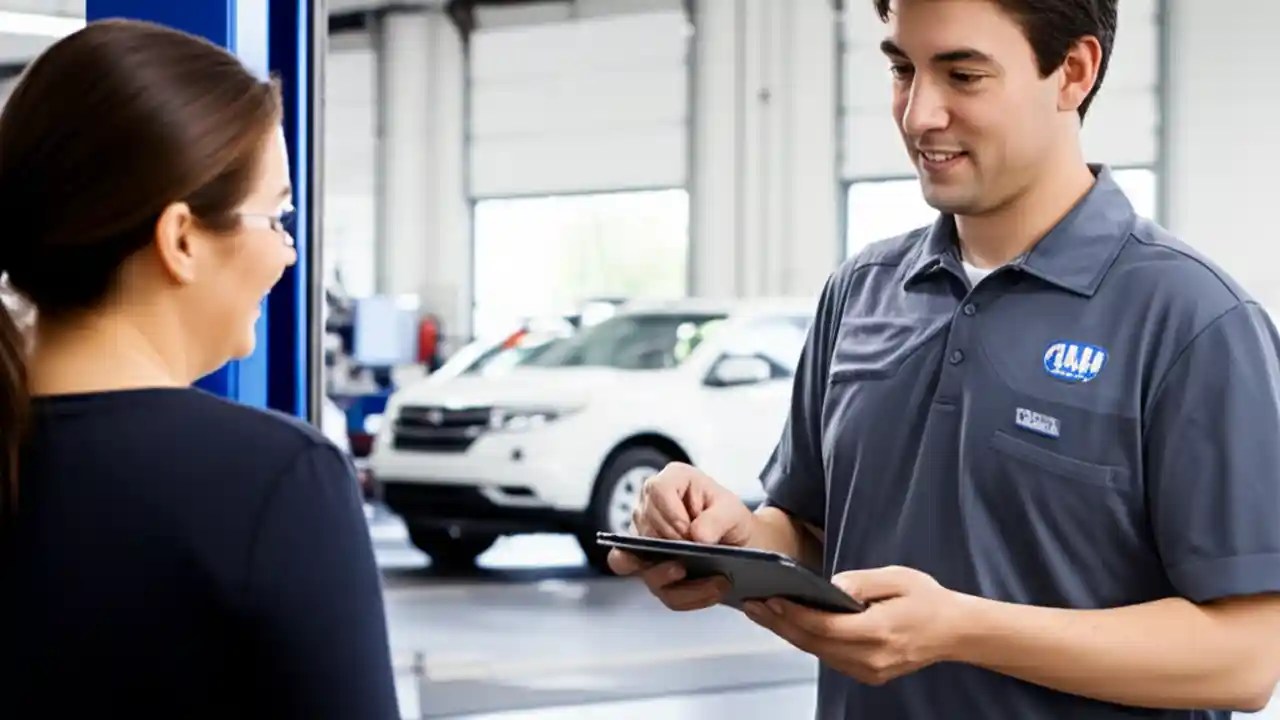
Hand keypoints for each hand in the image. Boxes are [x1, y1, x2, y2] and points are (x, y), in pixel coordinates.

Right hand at [606, 462, 754, 610]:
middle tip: (703, 555)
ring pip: (644, 563)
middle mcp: (649, 508)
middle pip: (646, 531)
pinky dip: (686, 594)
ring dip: (678, 578)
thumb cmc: (730, 520)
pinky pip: (658, 587)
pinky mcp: (649, 567)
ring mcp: (644, 539)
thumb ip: (717, 519)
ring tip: (712, 581)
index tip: (689, 532)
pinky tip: (711, 590)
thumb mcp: (733, 513)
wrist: (737, 545)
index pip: (656, 491)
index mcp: (671, 482)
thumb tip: (697, 536)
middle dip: (675, 549)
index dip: (671, 514)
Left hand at [742, 565, 966, 685]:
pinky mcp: (869, 674)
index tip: (770, 599)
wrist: (956, 632)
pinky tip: (791, 624)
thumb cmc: (928, 600)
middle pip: (814, 643)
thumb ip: (862, 582)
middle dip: (780, 623)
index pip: (825, 626)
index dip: (793, 613)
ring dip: (789, 633)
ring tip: (763, 612)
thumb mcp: (898, 578)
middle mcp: (871, 657)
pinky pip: (830, 658)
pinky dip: (808, 641)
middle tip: (752, 605)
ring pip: (818, 653)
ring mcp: (870, 670)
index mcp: (879, 631)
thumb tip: (830, 586)